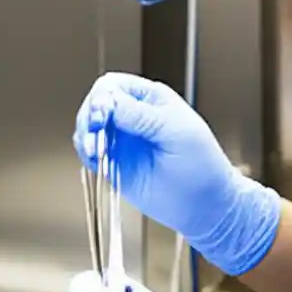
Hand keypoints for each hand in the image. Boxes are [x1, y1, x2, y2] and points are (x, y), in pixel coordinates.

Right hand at [73, 73, 280, 274]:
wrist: (205, 205)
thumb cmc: (202, 165)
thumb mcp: (176, 131)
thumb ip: (142, 115)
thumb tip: (107, 101)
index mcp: (150, 99)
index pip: (113, 86)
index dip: (101, 98)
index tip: (102, 115)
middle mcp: (132, 117)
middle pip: (94, 105)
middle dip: (89, 119)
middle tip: (96, 138)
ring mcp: (122, 141)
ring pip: (88, 128)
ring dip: (86, 137)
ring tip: (97, 153)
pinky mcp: (115, 164)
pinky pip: (89, 153)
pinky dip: (87, 155)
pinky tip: (97, 162)